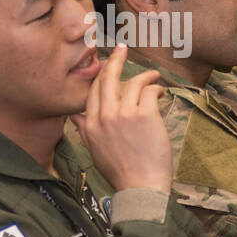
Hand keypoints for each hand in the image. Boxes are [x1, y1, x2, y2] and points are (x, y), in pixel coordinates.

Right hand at [69, 44, 170, 193]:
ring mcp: (125, 114)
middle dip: (115, 59)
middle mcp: (105, 116)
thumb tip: (75, 115)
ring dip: (146, 76)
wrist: (140, 188)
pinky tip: (161, 92)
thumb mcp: (94, 152)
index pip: (93, 91)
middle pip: (108, 78)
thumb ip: (85, 130)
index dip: (101, 75)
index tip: (106, 65)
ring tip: (154, 77)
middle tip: (122, 48)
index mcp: (91, 125)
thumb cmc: (121, 173)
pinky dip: (157, 88)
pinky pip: (150, 91)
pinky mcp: (145, 115)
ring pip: (133, 82)